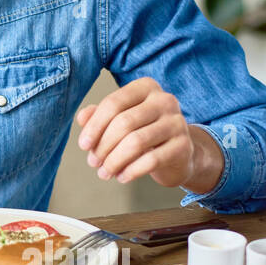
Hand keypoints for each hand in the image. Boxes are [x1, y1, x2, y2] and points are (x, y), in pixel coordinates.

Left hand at [75, 78, 221, 191]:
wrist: (179, 152)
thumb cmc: (142, 132)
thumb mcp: (120, 120)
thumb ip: (98, 116)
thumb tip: (81, 118)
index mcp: (145, 87)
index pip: (113, 103)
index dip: (94, 126)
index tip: (83, 145)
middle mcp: (164, 100)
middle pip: (124, 123)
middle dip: (103, 146)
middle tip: (93, 162)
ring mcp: (177, 122)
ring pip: (136, 142)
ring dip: (114, 161)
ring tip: (104, 172)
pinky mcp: (184, 146)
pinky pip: (152, 160)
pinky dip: (131, 171)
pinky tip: (122, 177)